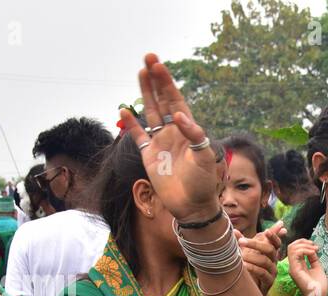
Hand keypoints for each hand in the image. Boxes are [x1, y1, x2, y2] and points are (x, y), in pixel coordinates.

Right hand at [119, 53, 220, 222]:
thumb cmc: (203, 183)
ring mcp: (161, 143)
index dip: (167, 82)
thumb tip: (179, 116)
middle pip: (162, 100)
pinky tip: (124, 109)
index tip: (158, 65)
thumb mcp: (203, 157)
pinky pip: (138, 136)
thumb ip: (194, 134)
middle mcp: (173, 132)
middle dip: (156, 80)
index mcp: (188, 130)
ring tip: (140, 72)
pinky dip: (131, 124)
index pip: (175, 100)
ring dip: (145, 93)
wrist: (193, 206)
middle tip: (148, 57)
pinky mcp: (149, 156)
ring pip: (150, 112)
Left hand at [240, 222, 284, 293]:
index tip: (267, 230)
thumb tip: (234, 231)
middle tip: (241, 241)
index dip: (273, 236)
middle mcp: (273, 261)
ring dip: (252, 257)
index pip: (276, 242)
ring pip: (265, 261)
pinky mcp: (269, 281)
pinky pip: (262, 273)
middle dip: (255, 244)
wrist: (252, 290)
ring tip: (240, 256)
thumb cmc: (250, 269)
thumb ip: (242, 242)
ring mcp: (272, 271)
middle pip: (270, 249)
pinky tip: (244, 266)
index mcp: (270, 253)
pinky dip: (253, 268)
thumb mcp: (246, 254)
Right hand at [287, 238, 327, 295]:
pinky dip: (304, 250)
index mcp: (298, 265)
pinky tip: (312, 253)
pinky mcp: (294, 270)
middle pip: (292, 246)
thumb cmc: (318, 285)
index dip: (304, 243)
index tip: (315, 246)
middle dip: (303, 242)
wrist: (318, 295)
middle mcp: (293, 265)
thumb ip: (313, 258)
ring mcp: (292, 267)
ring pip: (292, 248)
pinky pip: (295, 254)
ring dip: (305, 245)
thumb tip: (312, 249)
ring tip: (314, 250)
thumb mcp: (317, 267)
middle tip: (314, 246)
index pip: (295, 249)